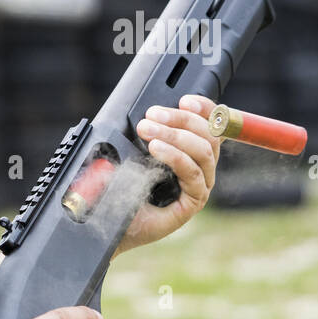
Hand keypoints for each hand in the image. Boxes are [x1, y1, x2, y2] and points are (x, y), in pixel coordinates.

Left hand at [116, 94, 221, 256]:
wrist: (107, 218)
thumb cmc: (120, 183)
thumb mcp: (133, 147)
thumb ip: (149, 129)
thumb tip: (153, 110)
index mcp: (192, 150)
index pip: (210, 123)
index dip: (204, 108)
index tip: (185, 99)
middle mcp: (201, 166)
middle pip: (209, 134)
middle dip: (181, 119)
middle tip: (151, 116)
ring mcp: (199, 185)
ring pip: (204, 151)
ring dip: (176, 135)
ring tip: (148, 131)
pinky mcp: (193, 202)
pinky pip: (193, 173)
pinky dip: (176, 157)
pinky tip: (156, 149)